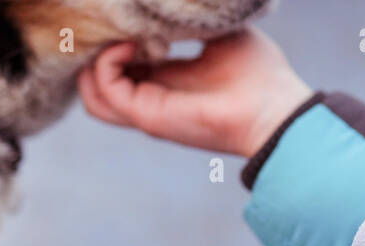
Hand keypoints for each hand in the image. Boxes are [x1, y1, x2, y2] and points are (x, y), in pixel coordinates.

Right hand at [79, 29, 311, 157]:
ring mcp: (145, 108)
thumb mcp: (218, 31)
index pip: (122, 61)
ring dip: (96, 56)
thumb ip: (187, 18)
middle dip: (94, 45)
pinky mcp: (146, 115)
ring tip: (121, 33)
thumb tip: (161, 1)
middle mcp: (151, 95)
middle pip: (97, 78)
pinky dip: (106, 62)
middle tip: (110, 19)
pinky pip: (104, 89)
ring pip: (90, 91)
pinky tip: (130, 44)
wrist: (273, 108)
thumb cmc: (258, 72)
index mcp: (168, 76)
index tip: (125, 11)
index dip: (114, 35)